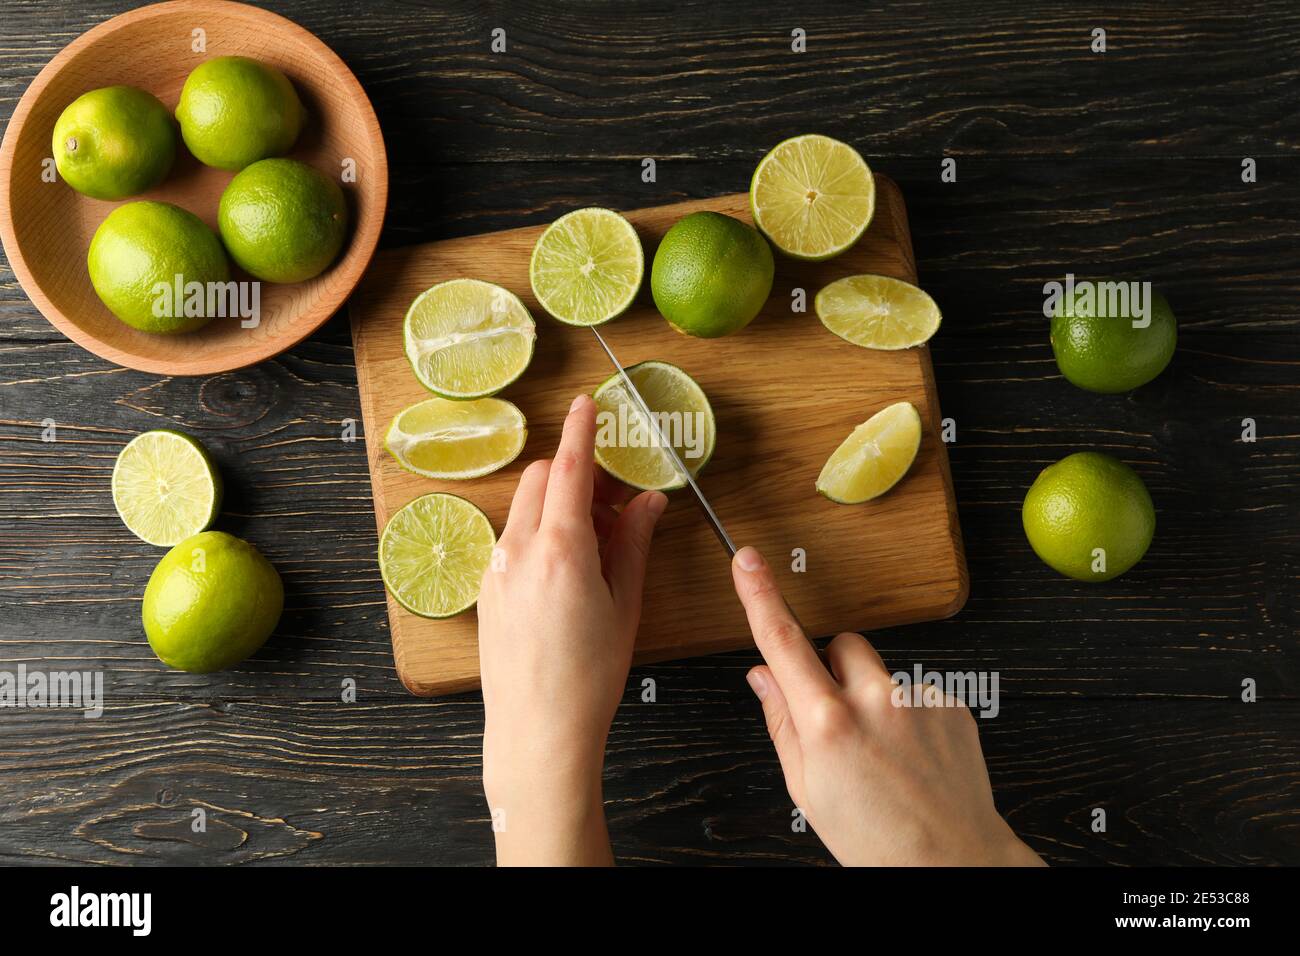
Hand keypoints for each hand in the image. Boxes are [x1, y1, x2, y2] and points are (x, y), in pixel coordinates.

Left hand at [478, 394, 667, 865]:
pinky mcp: (486, 590)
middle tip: (614, 502)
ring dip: (555, 504)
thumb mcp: (625, 605)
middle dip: (574, 474)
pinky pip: (511, 539)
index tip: (586, 403)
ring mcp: (496, 569)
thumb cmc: (589, 676)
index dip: (581, 430)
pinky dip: (537, 533)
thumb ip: (634, 543)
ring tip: (594, 543)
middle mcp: (519, 550)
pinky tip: (566, 570)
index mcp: (562, 548)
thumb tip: (649, 501)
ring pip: (523, 508)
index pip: (568, 467)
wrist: (537, 732)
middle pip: (540, 479)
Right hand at [731, 545, 1043, 865]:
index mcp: (827, 723)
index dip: (759, 594)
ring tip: (885, 752)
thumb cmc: (876, 840)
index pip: (782, 642)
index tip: (747, 559)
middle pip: (841, 644)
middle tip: (838, 721)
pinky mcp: (950, 704)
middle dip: (833, 669)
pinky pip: (915, 691)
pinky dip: (908, 716)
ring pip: (880, 670)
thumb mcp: (807, 790)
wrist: (952, 863)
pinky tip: (913, 757)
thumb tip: (762, 677)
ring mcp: (917, 699)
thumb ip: (782, 724)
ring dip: (873, 696)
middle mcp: (874, 701)